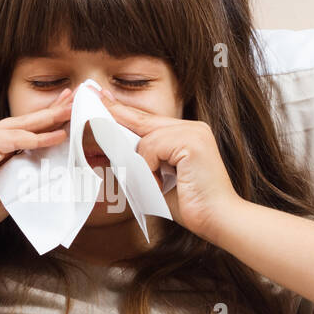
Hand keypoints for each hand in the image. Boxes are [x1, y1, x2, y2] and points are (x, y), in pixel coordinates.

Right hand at [0, 87, 73, 247]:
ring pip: (21, 126)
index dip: (45, 119)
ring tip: (72, 111)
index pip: (22, 129)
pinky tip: (57, 136)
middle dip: (51, 109)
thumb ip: (24, 177)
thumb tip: (49, 172)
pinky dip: (37, 138)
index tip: (66, 110)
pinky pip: (13, 140)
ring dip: (49, 118)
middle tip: (75, 97)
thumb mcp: (6, 190)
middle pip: (24, 121)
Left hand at [97, 88, 242, 242]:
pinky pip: (153, 148)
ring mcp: (193, 132)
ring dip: (145, 166)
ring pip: (146, 139)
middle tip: (95, 95)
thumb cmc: (191, 204)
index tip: (105, 99)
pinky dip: (151, 168)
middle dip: (118, 113)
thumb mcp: (160, 179)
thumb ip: (143, 162)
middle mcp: (192, 128)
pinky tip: (164, 182)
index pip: (149, 121)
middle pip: (144, 120)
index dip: (125, 112)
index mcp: (188, 134)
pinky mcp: (192, 141)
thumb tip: (115, 152)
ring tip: (158, 184)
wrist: (218, 219)